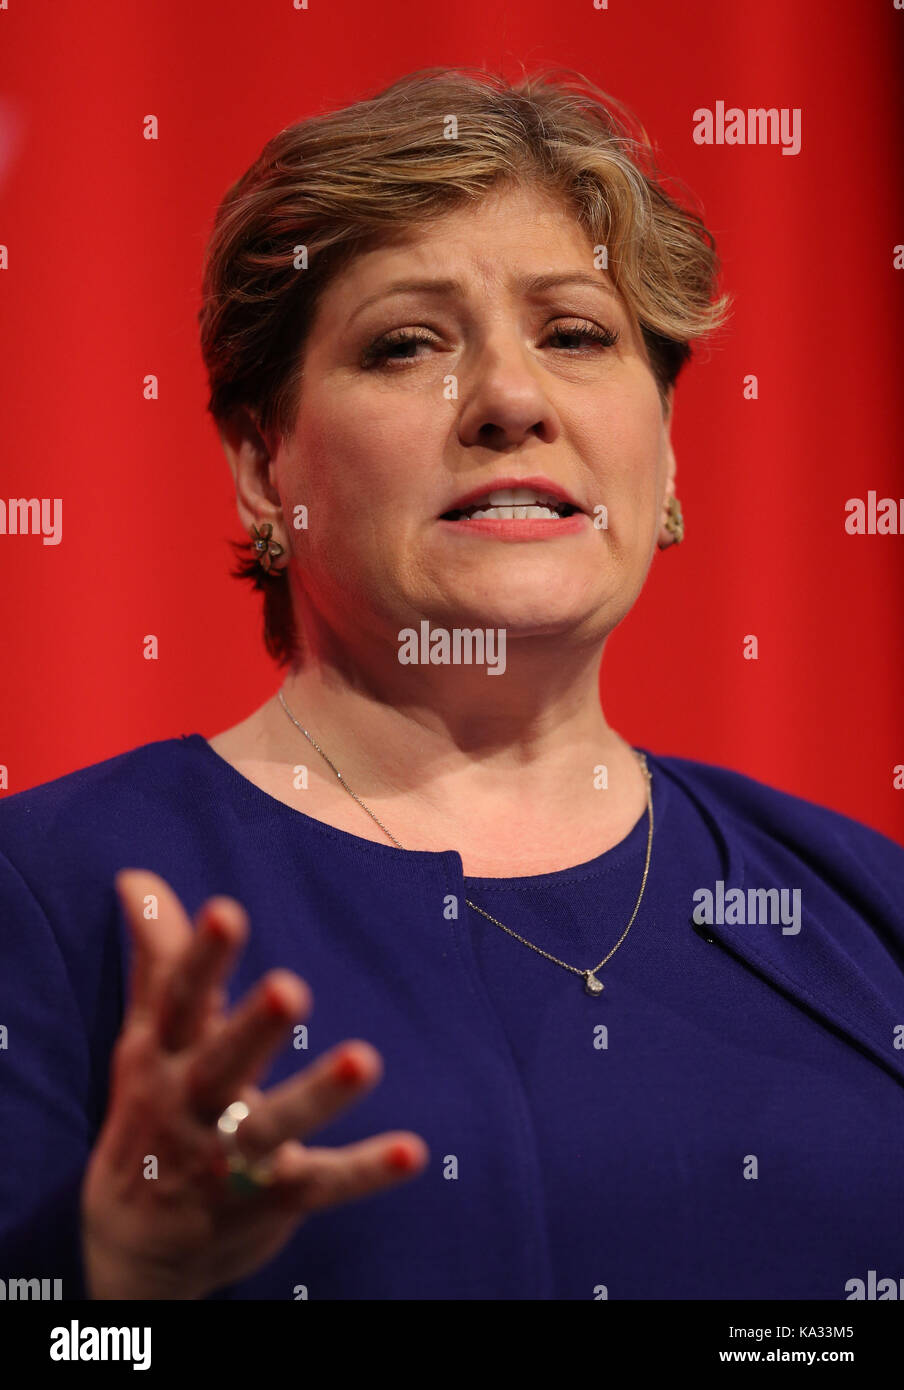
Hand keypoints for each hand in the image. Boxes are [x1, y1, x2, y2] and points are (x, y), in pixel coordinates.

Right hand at [80, 869, 427, 1298]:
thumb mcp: (145, 1039)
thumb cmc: (150, 1113)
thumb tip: (139, 880)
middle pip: (221, 1064)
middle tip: (291, 989)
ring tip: (364, 1057)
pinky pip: (323, 1184)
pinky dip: (365, 1172)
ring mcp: (230, 1159)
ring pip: (274, 1125)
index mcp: (161, 1058)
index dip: (202, 959)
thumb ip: (156, 960)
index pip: (179, 1002)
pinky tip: (412, 1150)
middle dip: (252, 1028)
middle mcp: (191, 1107)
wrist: (133, 1247)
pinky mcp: (274, 1198)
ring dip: (319, 1094)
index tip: (226, 911)